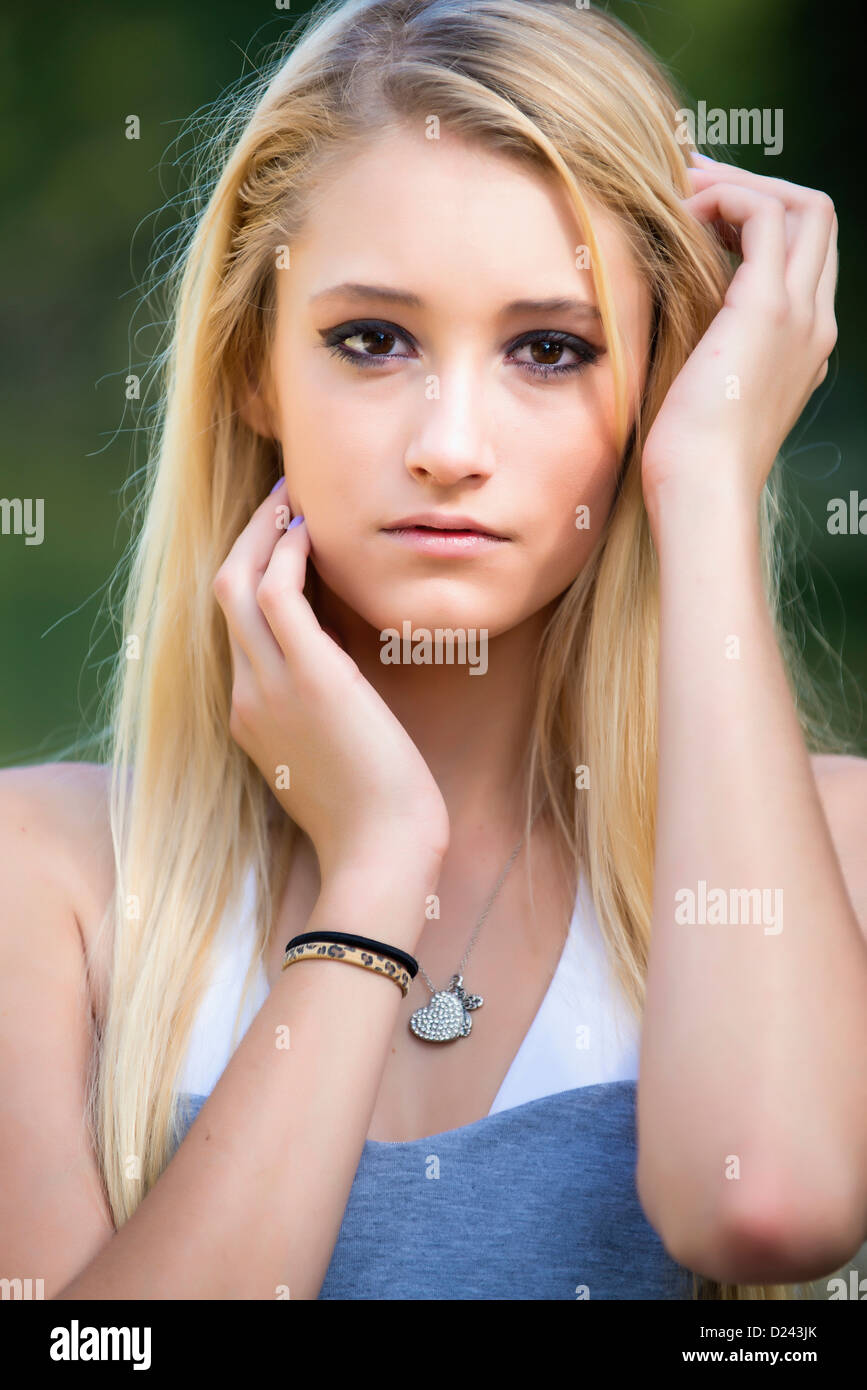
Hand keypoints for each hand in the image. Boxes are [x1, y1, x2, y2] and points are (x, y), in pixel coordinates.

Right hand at [212, 479, 449, 880]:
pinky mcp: (308, 679)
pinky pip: (277, 595)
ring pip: (238, 586)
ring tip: (296, 501)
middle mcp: (246, 697)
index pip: (238, 628)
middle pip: (224, 596)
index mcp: (251, 717)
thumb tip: (343, 678)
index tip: (286, 543)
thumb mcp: (333, 759)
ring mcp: (268, 688)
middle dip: (250, 542)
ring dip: (265, 535)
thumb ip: (321, 716)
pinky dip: (289, 556)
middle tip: (284, 503)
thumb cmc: (375, 817)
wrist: (382, 855)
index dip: (256, 576)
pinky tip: (314, 536)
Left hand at [641, 153, 837, 516]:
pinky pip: (765, 214)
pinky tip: (678, 215)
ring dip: (740, 183)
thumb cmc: (687, 458)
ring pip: (803, 205)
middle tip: (692, 182)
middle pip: (815, 216)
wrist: (702, 491)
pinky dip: (724, 198)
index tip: (700, 209)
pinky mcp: (770, 309)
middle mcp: (816, 323)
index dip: (756, 216)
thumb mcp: (700, 390)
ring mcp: (802, 314)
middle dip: (755, 185)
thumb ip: (703, 345)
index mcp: (803, 344)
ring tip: (683, 188)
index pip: (803, 252)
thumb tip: (663, 307)